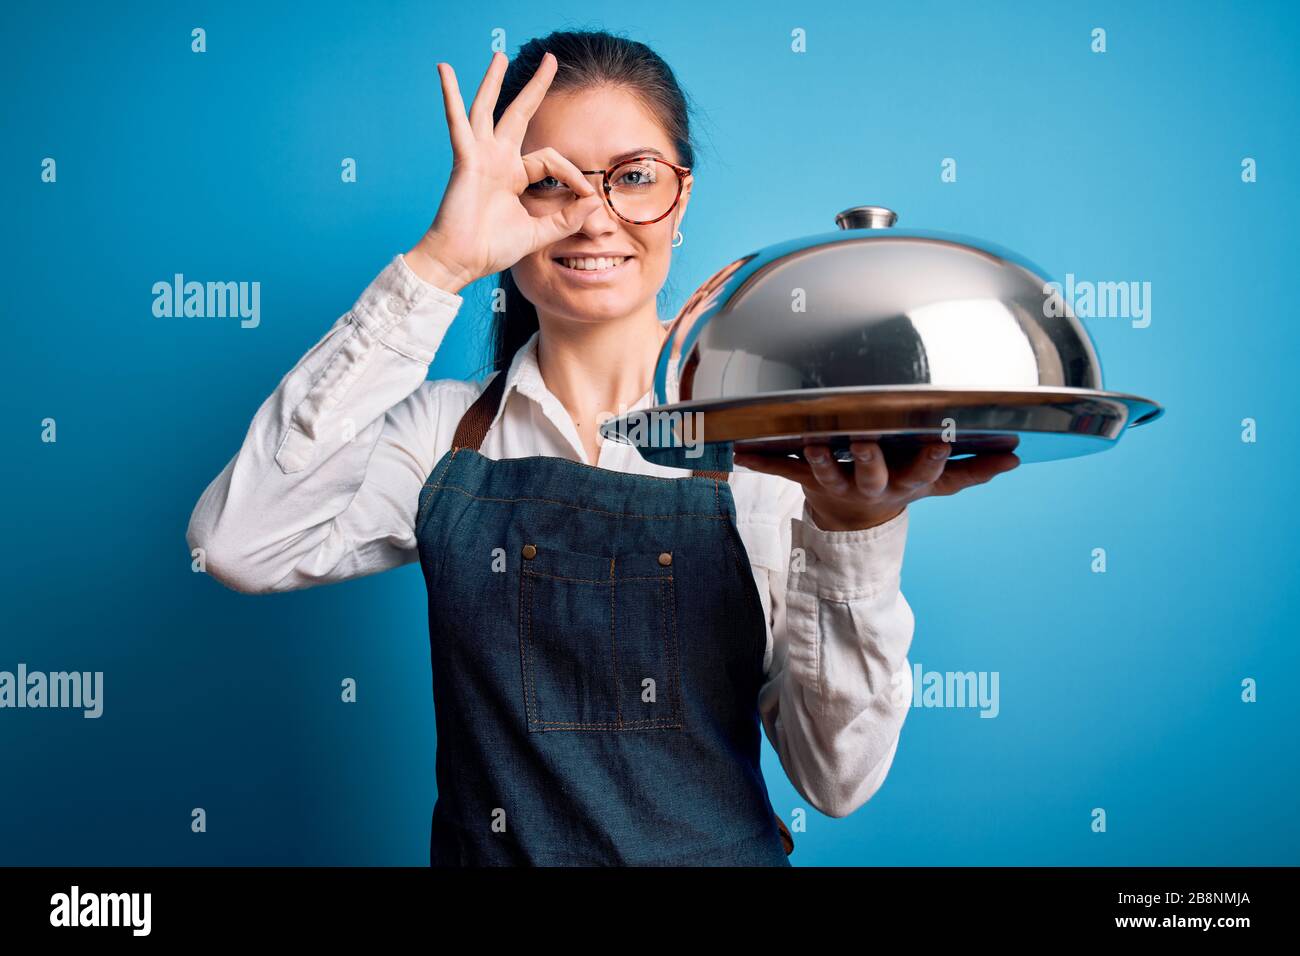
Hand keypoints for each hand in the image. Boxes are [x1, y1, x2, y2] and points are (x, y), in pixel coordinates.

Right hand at [405, 50, 604, 291]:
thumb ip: (565, 219)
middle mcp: (497, 160)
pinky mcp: (465, 159)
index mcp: (514, 175)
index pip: (551, 159)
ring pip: (488, 109)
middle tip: (550, 60)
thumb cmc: (491, 248)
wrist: (462, 261)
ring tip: (500, 55)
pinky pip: (457, 122)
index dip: (573, 175)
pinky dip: (450, 96)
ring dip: (494, 81)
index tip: (590, 198)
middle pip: (519, 114)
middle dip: (535, 87)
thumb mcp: (537, 233)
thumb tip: (594, 203)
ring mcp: (479, 156)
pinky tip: (444, 71)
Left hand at [732, 440, 1020, 531]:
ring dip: (816, 457)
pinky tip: (737, 451)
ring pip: (825, 471)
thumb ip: (974, 469)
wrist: (856, 519)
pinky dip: (760, 460)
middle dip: (869, 457)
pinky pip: (781, 469)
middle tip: (863, 437)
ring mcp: (837, 481)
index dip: (932, 458)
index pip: (925, 470)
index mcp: (906, 482)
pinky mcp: (808, 478)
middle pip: (872, 473)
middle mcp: (871, 484)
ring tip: (808, 439)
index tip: (939, 439)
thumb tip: (1016, 459)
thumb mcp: (939, 484)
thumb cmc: (903, 484)